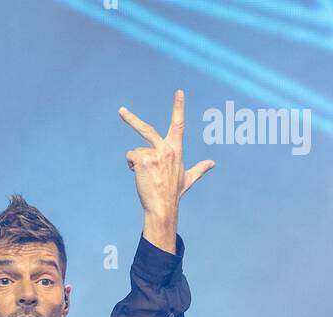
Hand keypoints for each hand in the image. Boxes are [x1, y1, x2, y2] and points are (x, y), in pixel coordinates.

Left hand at [119, 89, 214, 248]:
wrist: (163, 207)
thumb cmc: (174, 194)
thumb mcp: (188, 179)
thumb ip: (200, 168)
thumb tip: (213, 163)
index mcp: (176, 150)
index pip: (179, 124)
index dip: (179, 107)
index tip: (179, 92)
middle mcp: (165, 149)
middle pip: (146, 130)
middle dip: (131, 119)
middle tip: (120, 110)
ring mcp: (154, 154)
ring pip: (136, 152)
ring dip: (137, 164)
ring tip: (147, 176)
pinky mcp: (143, 160)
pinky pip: (131, 158)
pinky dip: (132, 167)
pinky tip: (140, 177)